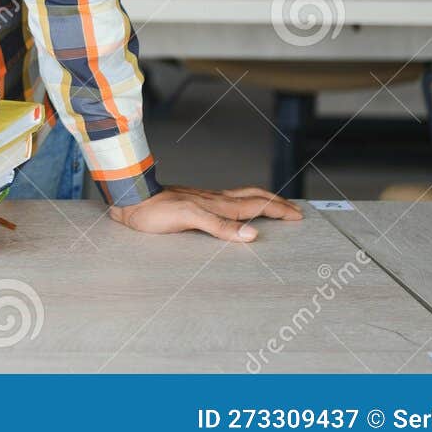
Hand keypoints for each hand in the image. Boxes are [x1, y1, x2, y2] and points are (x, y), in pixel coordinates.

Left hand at [108, 184, 301, 241]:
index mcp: (219, 203)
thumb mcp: (188, 219)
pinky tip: (238, 212)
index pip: (257, 205)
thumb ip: (220, 226)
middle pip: (254, 197)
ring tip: (274, 207)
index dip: (279, 210)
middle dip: (277, 203)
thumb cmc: (155, 211)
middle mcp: (216, 200)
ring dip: (262, 202)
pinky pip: (228, 203)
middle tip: (294, 210)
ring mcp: (206, 201)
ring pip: (243, 198)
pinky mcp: (196, 204)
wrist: (132, 201)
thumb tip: (251, 234)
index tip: (298, 215)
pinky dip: (243, 206)